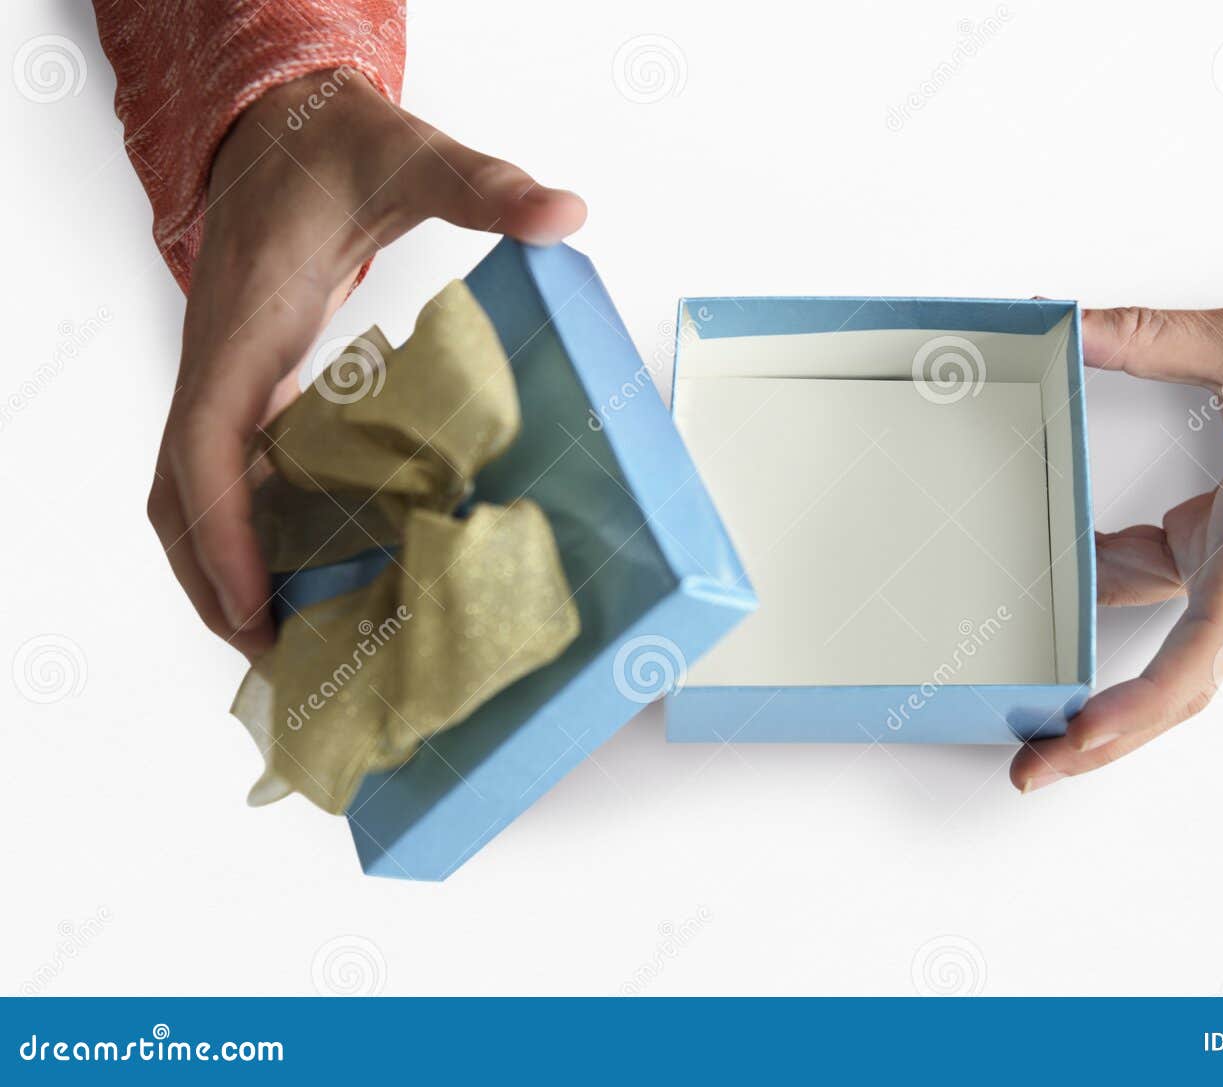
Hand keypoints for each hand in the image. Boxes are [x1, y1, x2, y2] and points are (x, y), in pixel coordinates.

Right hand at [147, 72, 584, 657]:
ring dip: (226, 571)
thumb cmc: (335, 150)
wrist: (282, 129)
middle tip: (278, 656)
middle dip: (217, 581)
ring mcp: (229, 382)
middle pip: (182, 497)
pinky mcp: (251, 391)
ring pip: (195, 496)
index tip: (253, 603)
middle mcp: (221, 364)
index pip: (205, 441)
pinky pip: (230, 480)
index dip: (223, 528)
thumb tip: (563, 213)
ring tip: (289, 642)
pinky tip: (307, 576)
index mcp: (247, 326)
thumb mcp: (411, 154)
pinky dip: (251, 536)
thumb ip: (484, 184)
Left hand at [1012, 305, 1222, 791]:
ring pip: (1168, 646)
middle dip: (1104, 733)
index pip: (1204, 644)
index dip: (1141, 700)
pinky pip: (1160, 587)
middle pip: (1177, 681)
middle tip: (1029, 768)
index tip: (1082, 731)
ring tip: (1034, 714)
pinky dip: (1105, 592)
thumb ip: (1156, 337)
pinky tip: (1058, 577)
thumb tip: (1068, 327)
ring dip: (1105, 683)